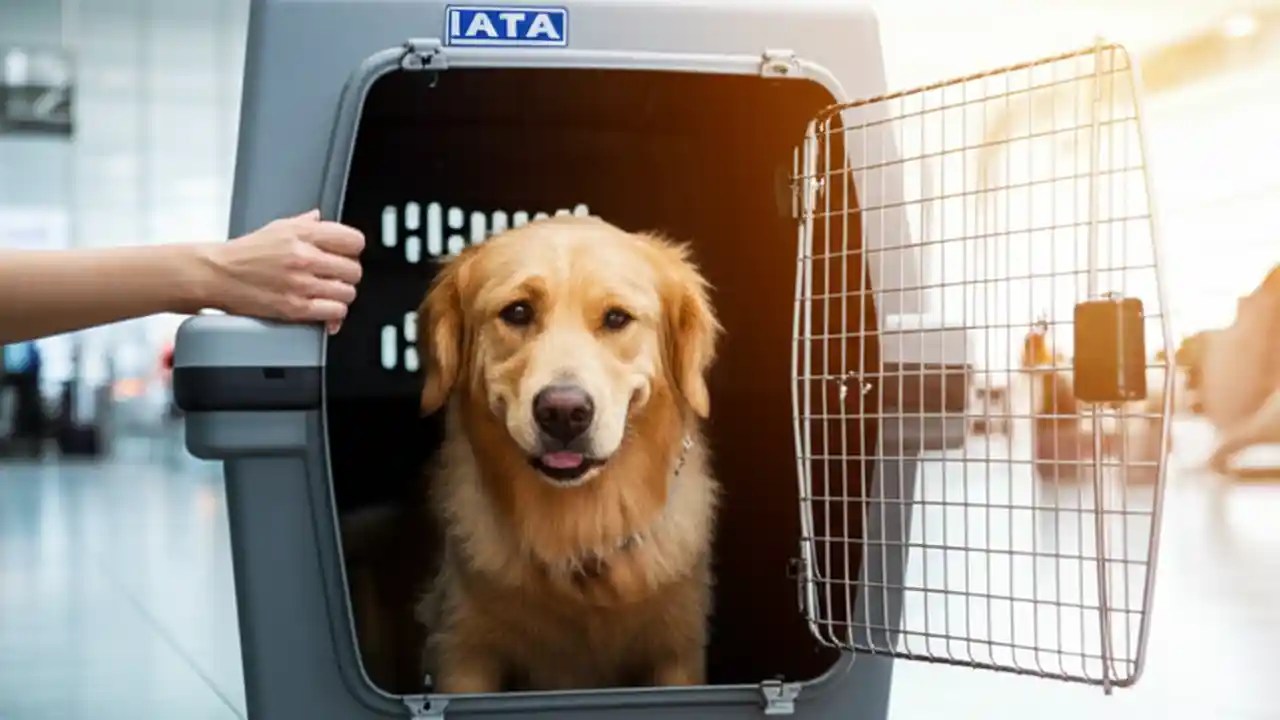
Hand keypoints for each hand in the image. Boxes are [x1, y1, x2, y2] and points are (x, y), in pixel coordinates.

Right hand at [197, 210, 365, 333]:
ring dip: (341, 295)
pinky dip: (334, 313)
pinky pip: (334, 312)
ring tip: (328, 293)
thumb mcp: (276, 227)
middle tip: (336, 277)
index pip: (353, 241)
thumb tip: (320, 217)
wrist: (216, 275)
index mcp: (303, 233)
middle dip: (348, 275)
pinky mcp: (295, 308)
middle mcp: (304, 257)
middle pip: (354, 269)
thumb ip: (305, 223)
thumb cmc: (244, 253)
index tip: (347, 255)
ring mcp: (301, 284)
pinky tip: (325, 308)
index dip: (353, 250)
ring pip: (348, 292)